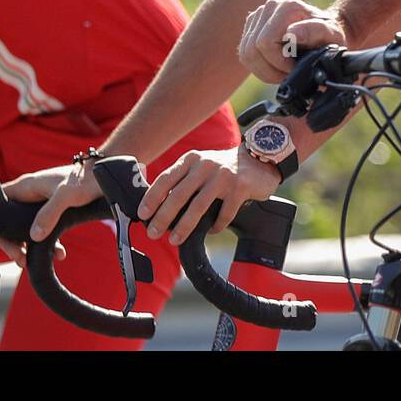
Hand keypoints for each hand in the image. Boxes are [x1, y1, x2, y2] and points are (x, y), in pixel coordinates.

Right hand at [0, 164, 101, 267]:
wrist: (105, 175)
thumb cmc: (85, 179)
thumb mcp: (65, 196)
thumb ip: (49, 214)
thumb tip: (34, 236)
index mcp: (25, 186)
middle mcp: (29, 194)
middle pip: (9, 222)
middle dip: (13, 243)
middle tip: (21, 260)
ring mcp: (40, 202)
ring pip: (26, 228)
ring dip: (30, 246)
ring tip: (36, 262)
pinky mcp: (53, 209)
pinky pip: (43, 229)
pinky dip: (48, 243)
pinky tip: (60, 254)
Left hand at [138, 147, 280, 244]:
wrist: (258, 160)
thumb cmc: (223, 169)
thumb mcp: (200, 166)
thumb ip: (183, 180)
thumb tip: (158, 207)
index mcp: (191, 160)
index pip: (166, 179)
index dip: (152, 198)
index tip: (143, 215)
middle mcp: (205, 165)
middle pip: (179, 194)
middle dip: (163, 217)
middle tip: (153, 233)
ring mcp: (223, 175)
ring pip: (198, 206)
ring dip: (184, 226)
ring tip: (175, 240)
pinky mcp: (240, 187)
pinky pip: (224, 212)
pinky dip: (216, 225)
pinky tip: (212, 231)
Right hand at [238, 0, 347, 82]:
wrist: (324, 30)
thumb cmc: (329, 34)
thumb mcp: (331, 35)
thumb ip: (315, 32)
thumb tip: (293, 33)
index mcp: (287, 7)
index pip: (266, 43)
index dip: (279, 63)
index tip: (295, 68)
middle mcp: (269, 6)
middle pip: (252, 49)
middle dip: (270, 69)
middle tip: (288, 74)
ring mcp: (258, 15)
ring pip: (246, 54)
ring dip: (264, 70)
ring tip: (283, 72)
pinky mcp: (251, 26)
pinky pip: (245, 53)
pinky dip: (259, 66)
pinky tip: (275, 67)